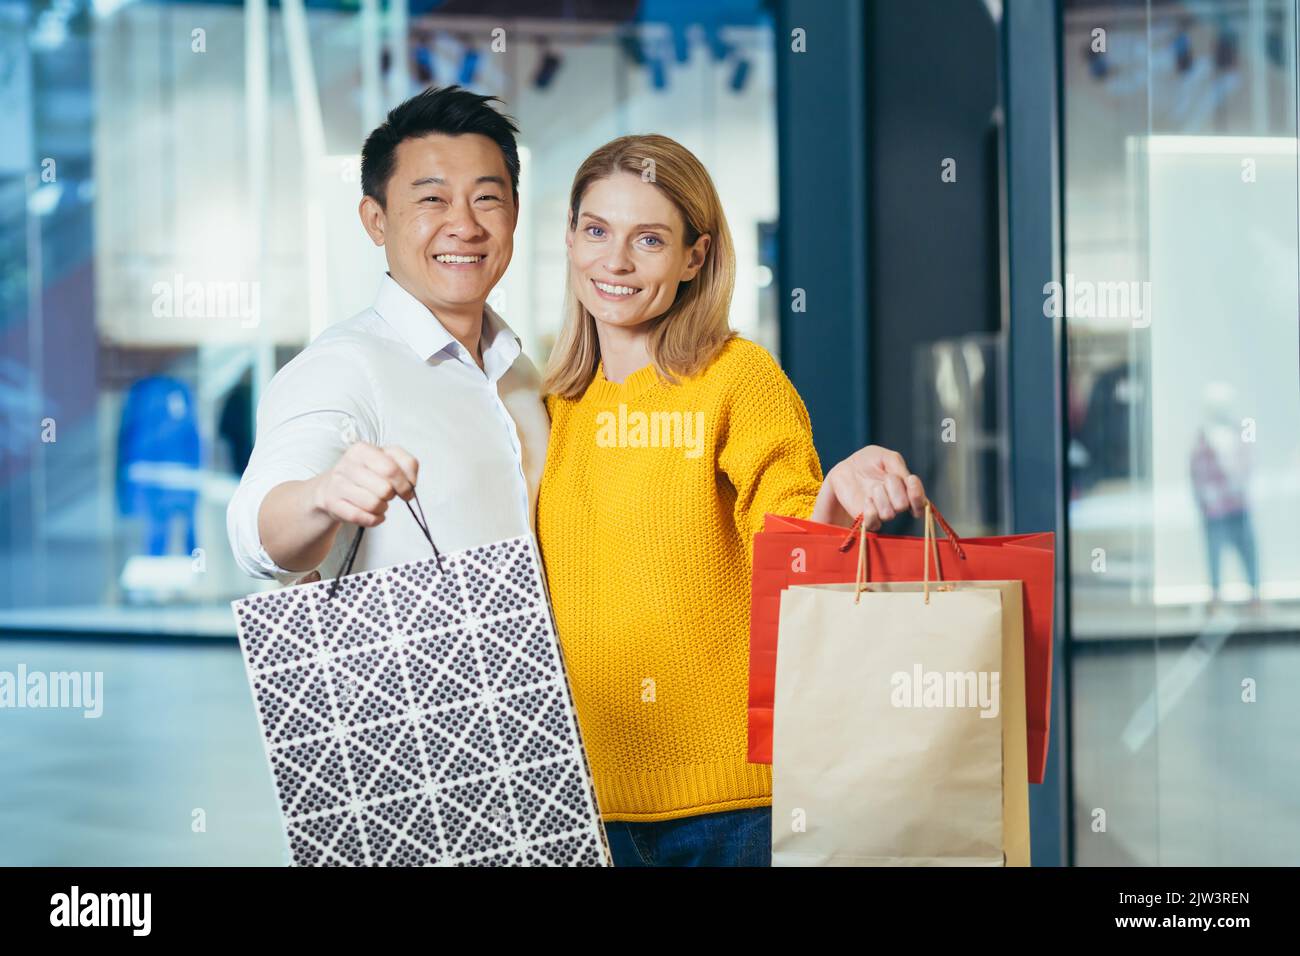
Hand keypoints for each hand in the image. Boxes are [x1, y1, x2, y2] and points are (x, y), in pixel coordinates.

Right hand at [309, 443, 418, 527]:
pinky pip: (360, 517)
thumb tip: (410, 483)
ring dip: (382, 508)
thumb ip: (406, 465)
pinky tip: (373, 514)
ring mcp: (337, 484)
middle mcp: (348, 465)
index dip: (405, 483)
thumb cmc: (365, 474)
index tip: (407, 489)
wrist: (332, 487)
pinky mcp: (332, 503)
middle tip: (390, 495)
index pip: (393, 468)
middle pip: (385, 489)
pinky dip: (372, 519)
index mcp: (362, 450)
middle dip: (392, 496)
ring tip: (379, 504)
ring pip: (373, 504)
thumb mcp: (385, 460)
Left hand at [811, 445, 925, 529]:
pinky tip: (867, 499)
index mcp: (906, 490)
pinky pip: (873, 522)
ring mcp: (882, 512)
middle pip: (902, 505)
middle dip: (893, 489)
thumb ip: (899, 466)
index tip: (910, 480)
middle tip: (885, 479)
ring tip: (873, 488)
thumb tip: (909, 480)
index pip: (920, 502)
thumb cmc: (869, 462)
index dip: (917, 494)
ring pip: (888, 514)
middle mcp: (896, 504)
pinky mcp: (867, 519)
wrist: (847, 468)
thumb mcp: (886, 457)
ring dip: (880, 497)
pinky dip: (870, 510)